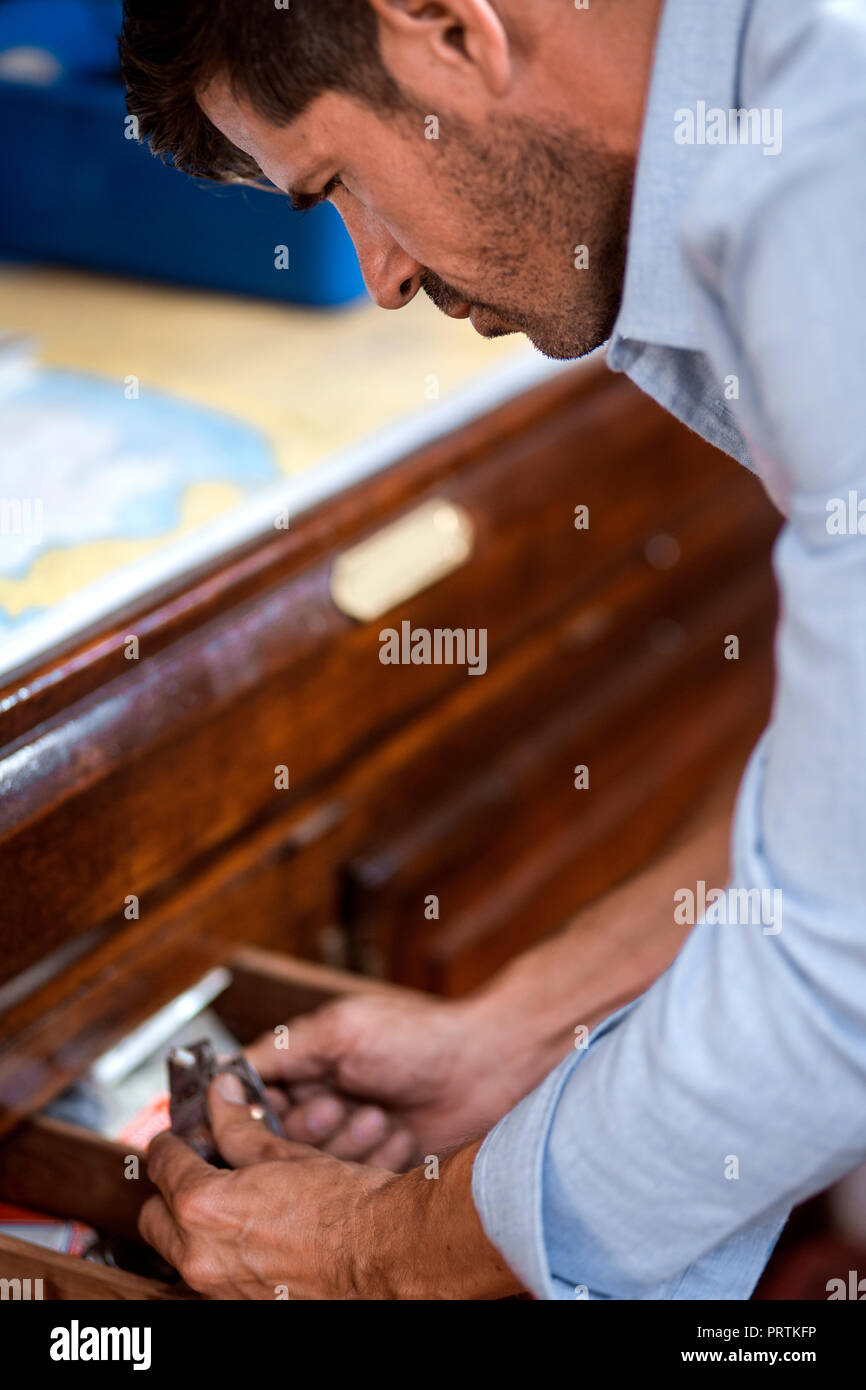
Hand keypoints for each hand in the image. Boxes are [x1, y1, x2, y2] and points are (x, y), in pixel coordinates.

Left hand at [139, 1074, 395, 1299]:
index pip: (161, 1164)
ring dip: (188, 1221)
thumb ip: (239, 1126)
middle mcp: (200, 1255)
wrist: (383, 1252)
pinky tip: (247, 1228)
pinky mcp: (237, 1303)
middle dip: (169, 1189)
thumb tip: (221, 1096)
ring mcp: (217, 1286)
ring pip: (176, 1249)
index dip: (171, 1141)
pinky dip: (213, 1248)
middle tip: (196, 1166)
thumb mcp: (285, 1153)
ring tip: (226, 1198)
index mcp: (204, 1207)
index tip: (181, 1136)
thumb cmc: (343, 1205)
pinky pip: (206, 1271)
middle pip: (153, 1215)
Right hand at [246, 989, 540, 1164]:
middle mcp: (324, 1099)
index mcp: (308, 1062)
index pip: (252, 1098)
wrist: (489, 1066)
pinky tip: (402, 1133)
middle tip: (342, 1104)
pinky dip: (376, 1157)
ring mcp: (351, 1136)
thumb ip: (283, 1049)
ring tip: (381, 1113)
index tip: (256, 1118)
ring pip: (314, 1165)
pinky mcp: (378, 1166)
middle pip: (278, 1139)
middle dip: (312, 1125)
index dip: (251, 1113)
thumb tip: (226, 1070)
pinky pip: (352, 1182)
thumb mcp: (342, 1029)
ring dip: (348, 1141)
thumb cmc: (420, 1036)